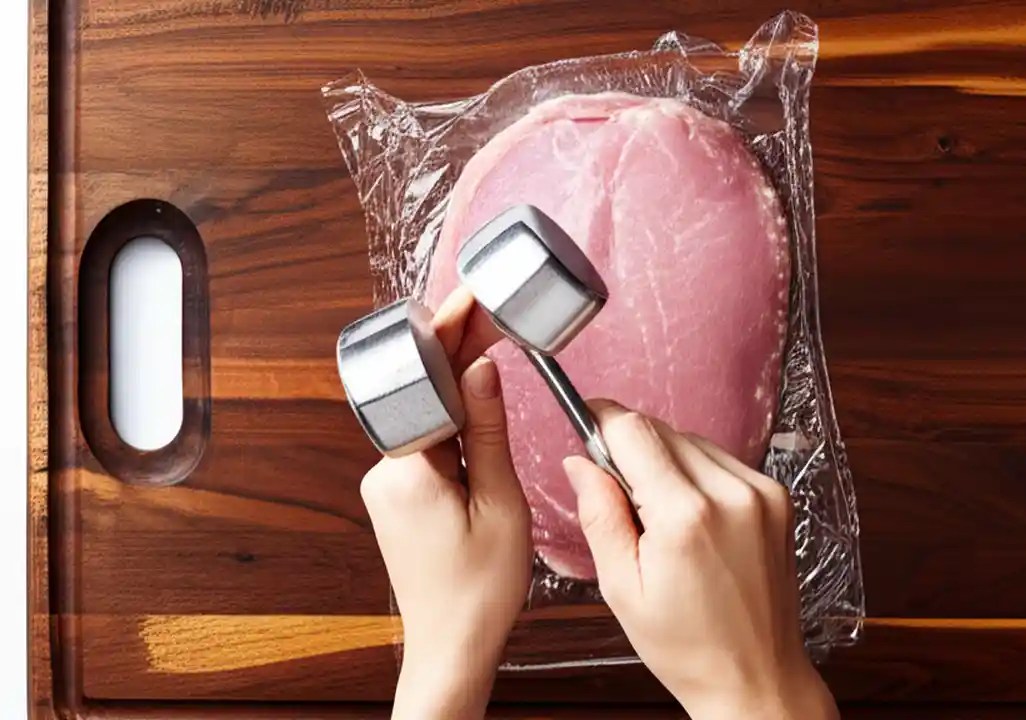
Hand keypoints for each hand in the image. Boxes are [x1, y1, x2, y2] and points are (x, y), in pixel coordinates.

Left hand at [360, 288, 527, 719]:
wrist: (450, 647)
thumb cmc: (479, 591)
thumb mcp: (500, 503)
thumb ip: (488, 430)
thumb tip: (483, 368)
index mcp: (407, 470)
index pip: (428, 382)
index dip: (450, 332)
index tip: (470, 296)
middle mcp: (385, 471)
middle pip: (425, 393)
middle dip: (457, 348)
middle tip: (491, 309)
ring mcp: (387, 484)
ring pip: (428, 417)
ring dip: (458, 383)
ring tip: (491, 339)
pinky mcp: (398, 496)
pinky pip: (428, 443)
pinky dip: (455, 420)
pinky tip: (480, 400)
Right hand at [563, 401, 836, 719]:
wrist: (756, 677)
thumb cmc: (686, 646)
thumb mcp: (621, 588)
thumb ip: (599, 515)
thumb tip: (579, 461)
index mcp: (685, 517)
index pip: (634, 431)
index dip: (602, 421)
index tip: (585, 424)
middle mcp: (731, 494)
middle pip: (663, 431)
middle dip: (631, 448)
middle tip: (619, 494)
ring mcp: (761, 493)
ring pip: (693, 441)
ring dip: (666, 460)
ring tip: (659, 516)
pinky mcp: (779, 496)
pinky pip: (723, 461)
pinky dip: (699, 474)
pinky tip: (692, 517)